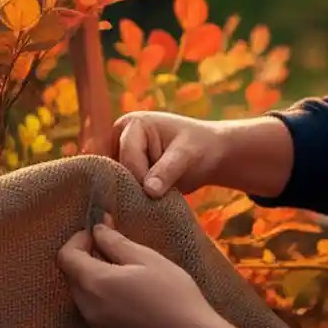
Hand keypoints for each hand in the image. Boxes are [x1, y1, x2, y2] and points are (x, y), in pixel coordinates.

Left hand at [57, 213, 217, 327]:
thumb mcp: (146, 258)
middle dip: (85, 257)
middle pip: (71, 275)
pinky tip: (129, 295)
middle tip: (113, 248)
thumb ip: (114, 242)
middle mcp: (86, 307)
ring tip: (124, 271)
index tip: (99, 233)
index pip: (65, 256)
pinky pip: (94, 310)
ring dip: (94, 277)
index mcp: (93, 283)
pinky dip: (102, 296)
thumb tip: (97, 229)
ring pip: (82, 293)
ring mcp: (95, 326)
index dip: (78, 240)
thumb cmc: (172, 294)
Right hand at [112, 112, 226, 198]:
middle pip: (118, 171)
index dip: (141, 178)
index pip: (128, 157)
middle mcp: (120, 137)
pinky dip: (135, 199)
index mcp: (132, 123)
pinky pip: (122, 189)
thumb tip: (149, 191)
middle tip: (157, 200)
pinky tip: (148, 204)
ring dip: (134, 195)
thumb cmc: (200, 146)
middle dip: (136, 188)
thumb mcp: (187, 155)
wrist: (209, 154)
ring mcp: (121, 155)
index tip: (159, 194)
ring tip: (155, 200)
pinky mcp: (125, 171)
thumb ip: (167, 170)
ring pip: (118, 183)